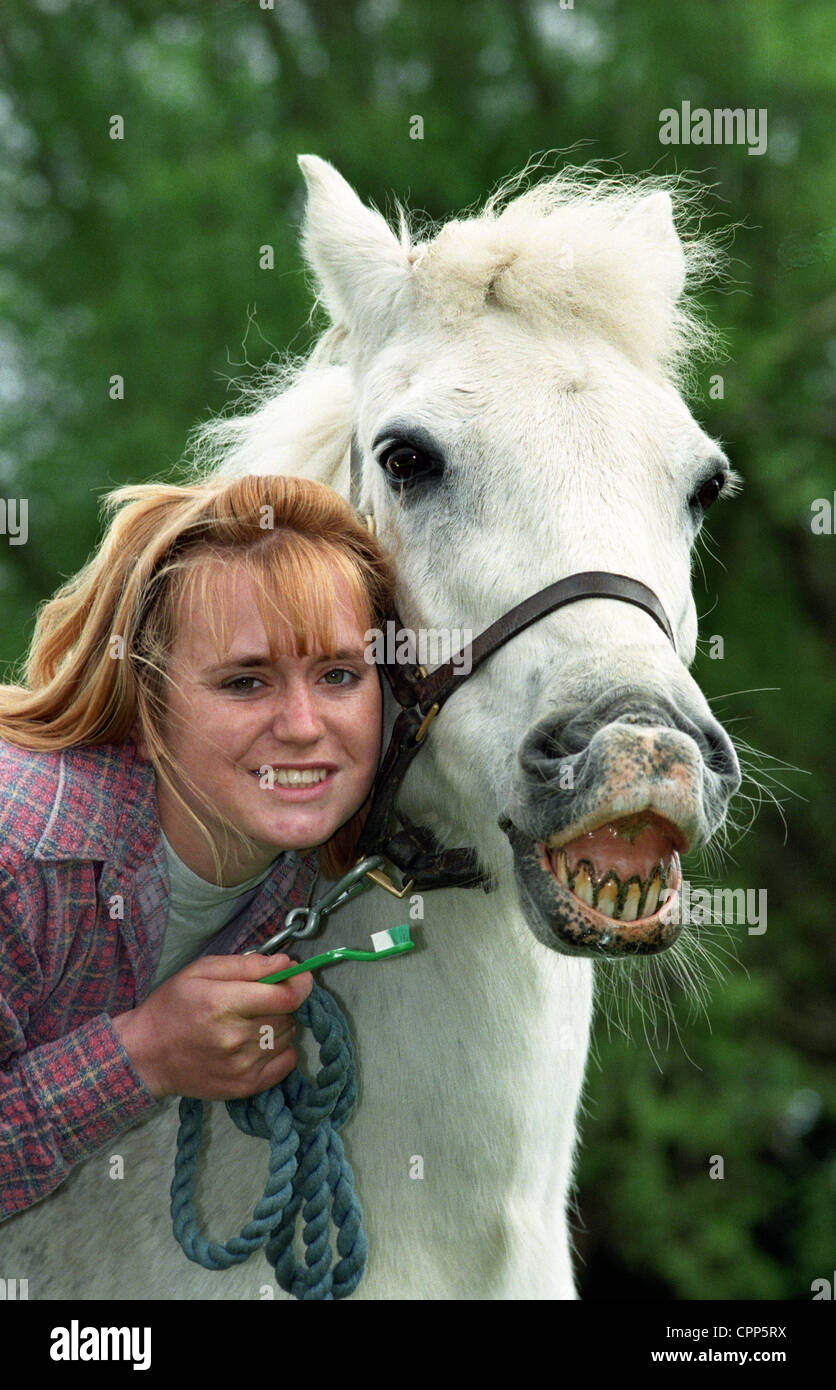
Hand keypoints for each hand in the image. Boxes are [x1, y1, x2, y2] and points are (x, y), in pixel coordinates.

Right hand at [112, 954, 312, 1099]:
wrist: (145, 1055)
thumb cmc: (172, 1007)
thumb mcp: (201, 971)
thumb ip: (246, 965)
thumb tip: (285, 963)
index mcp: (224, 1004)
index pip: (287, 996)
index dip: (299, 983)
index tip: (295, 976)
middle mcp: (236, 1038)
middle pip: (290, 1015)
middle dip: (283, 1001)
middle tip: (261, 999)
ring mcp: (242, 1066)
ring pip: (289, 1036)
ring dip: (280, 1024)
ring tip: (252, 1021)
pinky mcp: (245, 1086)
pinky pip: (286, 1062)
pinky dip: (280, 1049)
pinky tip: (258, 1042)